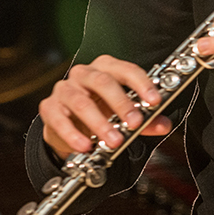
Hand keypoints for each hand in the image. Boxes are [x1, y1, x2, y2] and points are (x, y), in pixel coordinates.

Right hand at [39, 55, 171, 155]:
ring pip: (81, 102)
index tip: (154, 100)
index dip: (142, 84)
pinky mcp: (49, 107)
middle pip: (103, 82)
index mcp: (106, 68)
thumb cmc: (100, 110)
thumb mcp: (124, 113)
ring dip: (100, 124)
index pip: (126, 70)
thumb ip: (145, 119)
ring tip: (114, 141)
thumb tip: (164, 125)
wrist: (68, 123)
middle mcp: (84, 74)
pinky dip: (73, 134)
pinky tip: (85, 146)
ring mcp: (65, 89)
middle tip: (134, 123)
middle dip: (121, 104)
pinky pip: (60, 119)